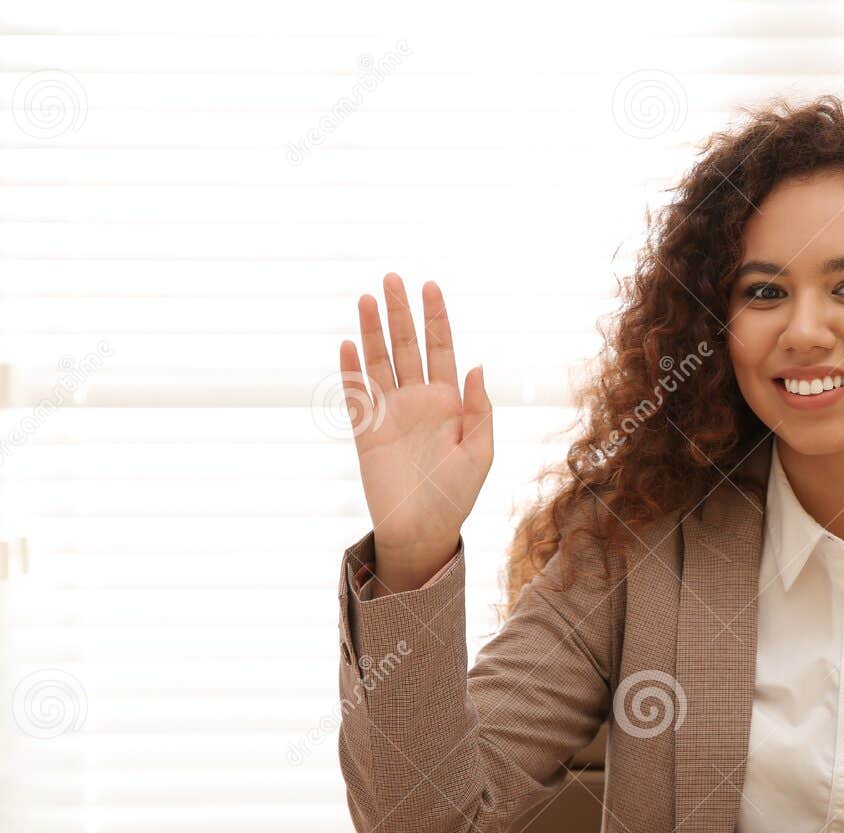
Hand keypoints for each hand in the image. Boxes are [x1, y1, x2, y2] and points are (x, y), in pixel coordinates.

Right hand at [338, 273, 492, 590]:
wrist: (423, 530)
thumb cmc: (457, 495)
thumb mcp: (481, 453)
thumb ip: (480, 410)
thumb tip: (477, 366)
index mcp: (449, 403)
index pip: (441, 349)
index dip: (436, 319)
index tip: (430, 287)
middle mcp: (418, 401)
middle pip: (407, 347)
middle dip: (401, 313)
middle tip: (392, 279)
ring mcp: (390, 414)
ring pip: (380, 362)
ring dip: (374, 331)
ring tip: (367, 298)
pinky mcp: (367, 432)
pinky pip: (357, 395)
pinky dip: (352, 370)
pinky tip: (349, 344)